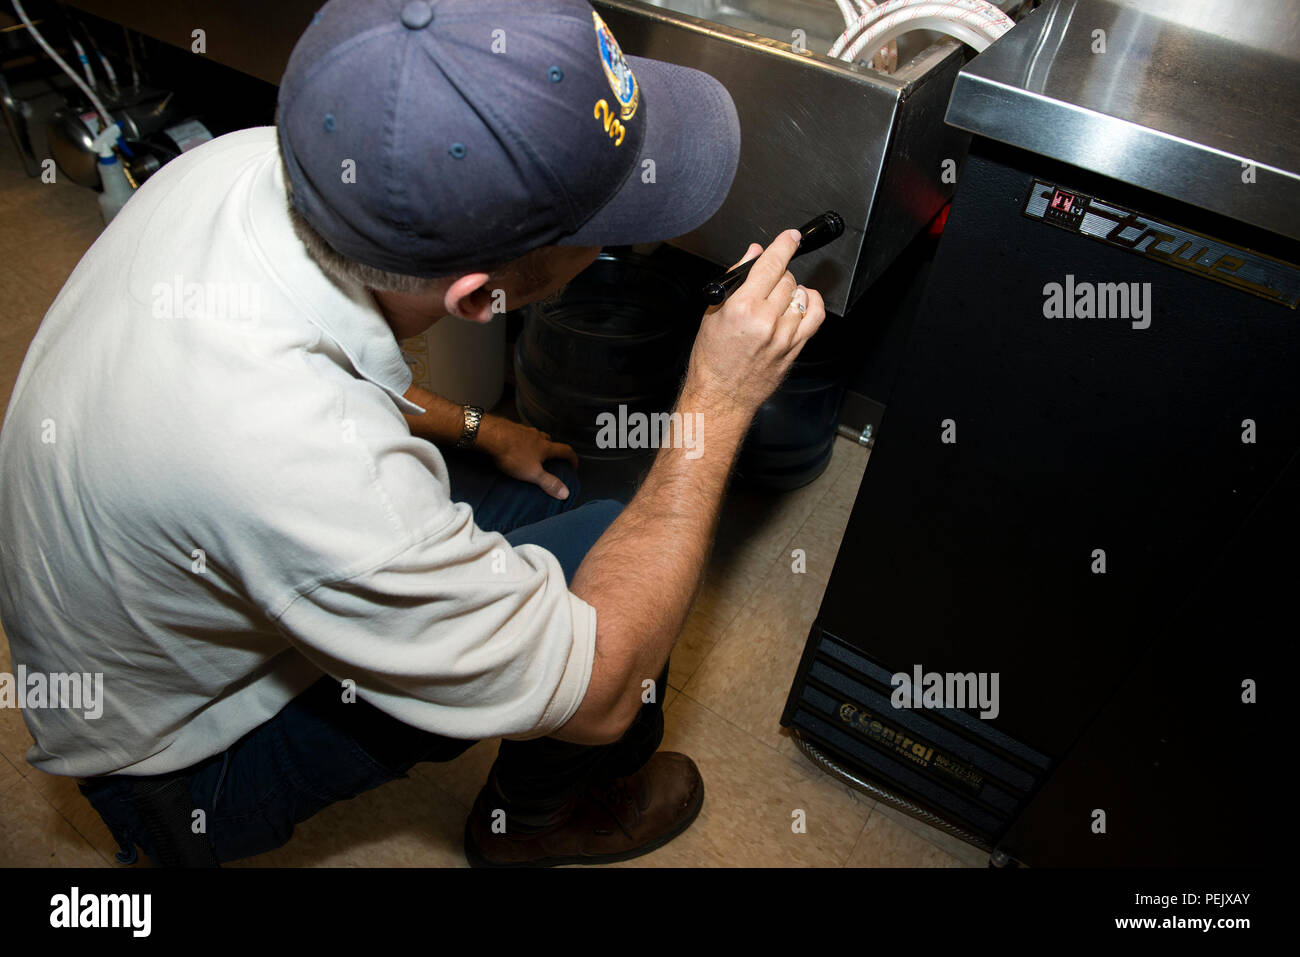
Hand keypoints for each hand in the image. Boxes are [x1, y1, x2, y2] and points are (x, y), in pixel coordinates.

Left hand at [476, 416, 579, 499]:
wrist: (491, 435)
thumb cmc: (512, 454)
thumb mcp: (533, 473)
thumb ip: (549, 483)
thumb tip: (565, 493)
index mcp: (545, 447)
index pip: (565, 450)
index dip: (572, 458)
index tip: (574, 465)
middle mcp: (537, 436)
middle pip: (550, 441)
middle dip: (553, 449)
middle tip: (551, 459)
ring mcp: (523, 431)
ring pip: (535, 436)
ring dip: (537, 444)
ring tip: (532, 454)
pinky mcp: (510, 428)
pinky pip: (521, 435)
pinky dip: (522, 441)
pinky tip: (515, 447)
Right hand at [684, 231, 826, 417]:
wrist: (721, 395)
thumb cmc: (712, 359)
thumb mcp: (713, 313)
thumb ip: (736, 279)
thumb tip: (753, 254)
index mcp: (742, 308)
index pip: (772, 265)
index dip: (784, 245)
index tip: (791, 237)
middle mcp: (766, 321)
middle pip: (788, 279)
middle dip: (779, 275)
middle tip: (765, 285)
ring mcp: (784, 337)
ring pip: (802, 295)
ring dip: (792, 291)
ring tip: (776, 300)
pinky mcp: (795, 349)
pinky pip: (815, 316)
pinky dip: (811, 304)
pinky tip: (800, 304)